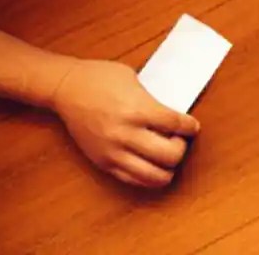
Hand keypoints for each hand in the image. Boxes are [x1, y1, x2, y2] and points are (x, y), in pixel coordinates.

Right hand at [50, 60, 199, 187]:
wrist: (66, 89)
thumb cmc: (100, 78)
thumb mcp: (134, 80)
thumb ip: (153, 100)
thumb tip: (174, 115)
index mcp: (137, 109)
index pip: (176, 125)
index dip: (190, 127)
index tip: (192, 126)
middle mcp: (126, 134)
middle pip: (170, 155)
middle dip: (181, 148)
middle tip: (179, 140)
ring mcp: (114, 151)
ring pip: (154, 176)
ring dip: (167, 168)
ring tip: (166, 156)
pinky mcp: (103, 163)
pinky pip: (133, 180)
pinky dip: (148, 176)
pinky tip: (151, 165)